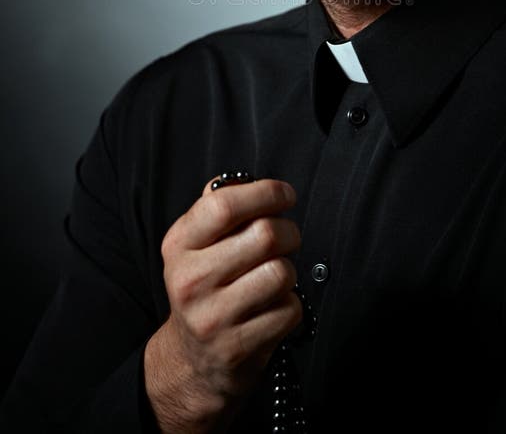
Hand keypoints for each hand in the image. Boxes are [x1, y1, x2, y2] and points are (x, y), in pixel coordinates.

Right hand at [144, 177, 301, 432]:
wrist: (192, 361)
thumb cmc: (204, 288)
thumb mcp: (194, 245)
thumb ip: (215, 207)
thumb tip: (246, 180)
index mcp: (179, 245)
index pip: (224, 204)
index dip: (265, 193)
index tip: (285, 195)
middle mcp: (191, 280)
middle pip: (265, 235)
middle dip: (289, 231)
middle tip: (288, 238)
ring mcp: (213, 316)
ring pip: (281, 273)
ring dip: (289, 271)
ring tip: (276, 276)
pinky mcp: (239, 346)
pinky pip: (289, 310)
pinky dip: (291, 305)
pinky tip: (272, 307)